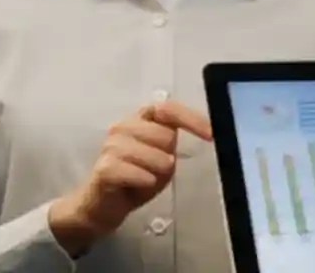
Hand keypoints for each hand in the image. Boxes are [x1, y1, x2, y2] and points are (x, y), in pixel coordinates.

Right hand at [49, 100, 212, 255]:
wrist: (103, 205)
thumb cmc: (136, 179)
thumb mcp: (162, 160)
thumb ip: (172, 145)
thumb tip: (198, 134)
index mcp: (139, 119)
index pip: (168, 109)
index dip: (191, 120)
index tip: (211, 134)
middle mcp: (123, 126)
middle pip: (164, 135)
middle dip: (167, 157)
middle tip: (154, 170)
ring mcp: (111, 145)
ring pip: (154, 156)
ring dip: (156, 173)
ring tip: (144, 180)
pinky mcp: (105, 167)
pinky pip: (139, 173)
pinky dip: (145, 182)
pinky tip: (138, 185)